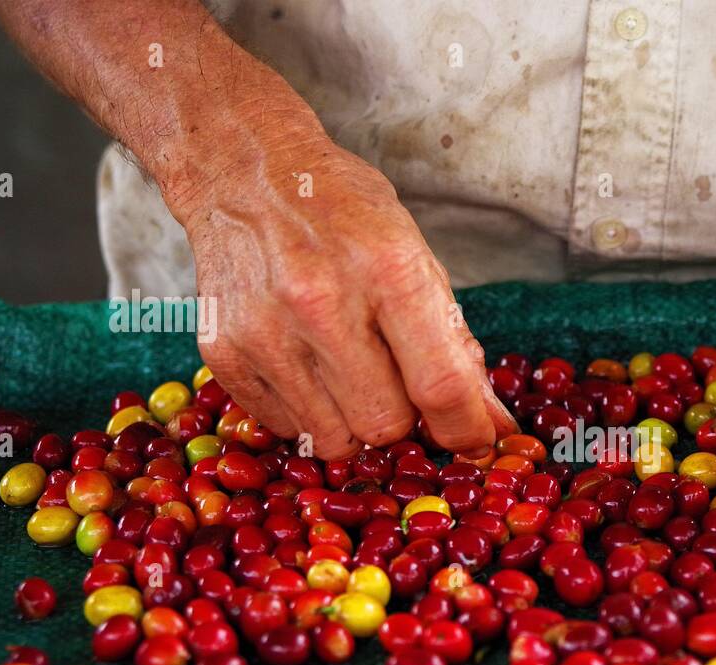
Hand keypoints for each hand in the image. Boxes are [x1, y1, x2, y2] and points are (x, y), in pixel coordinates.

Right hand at [178, 135, 514, 459]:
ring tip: (349, 374)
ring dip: (354, 423)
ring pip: (335, 440)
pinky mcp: (224, 352)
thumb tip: (491, 426)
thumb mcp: (414, 258)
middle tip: (397, 386)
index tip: (475, 439)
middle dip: (404, 421)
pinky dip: (309, 414)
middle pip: (386, 425)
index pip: (439, 385)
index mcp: (387, 269)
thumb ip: (455, 346)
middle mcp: (321, 302)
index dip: (466, 428)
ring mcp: (266, 331)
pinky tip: (307, 366)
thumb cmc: (342, 214)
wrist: (244, 172)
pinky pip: (287, 428)